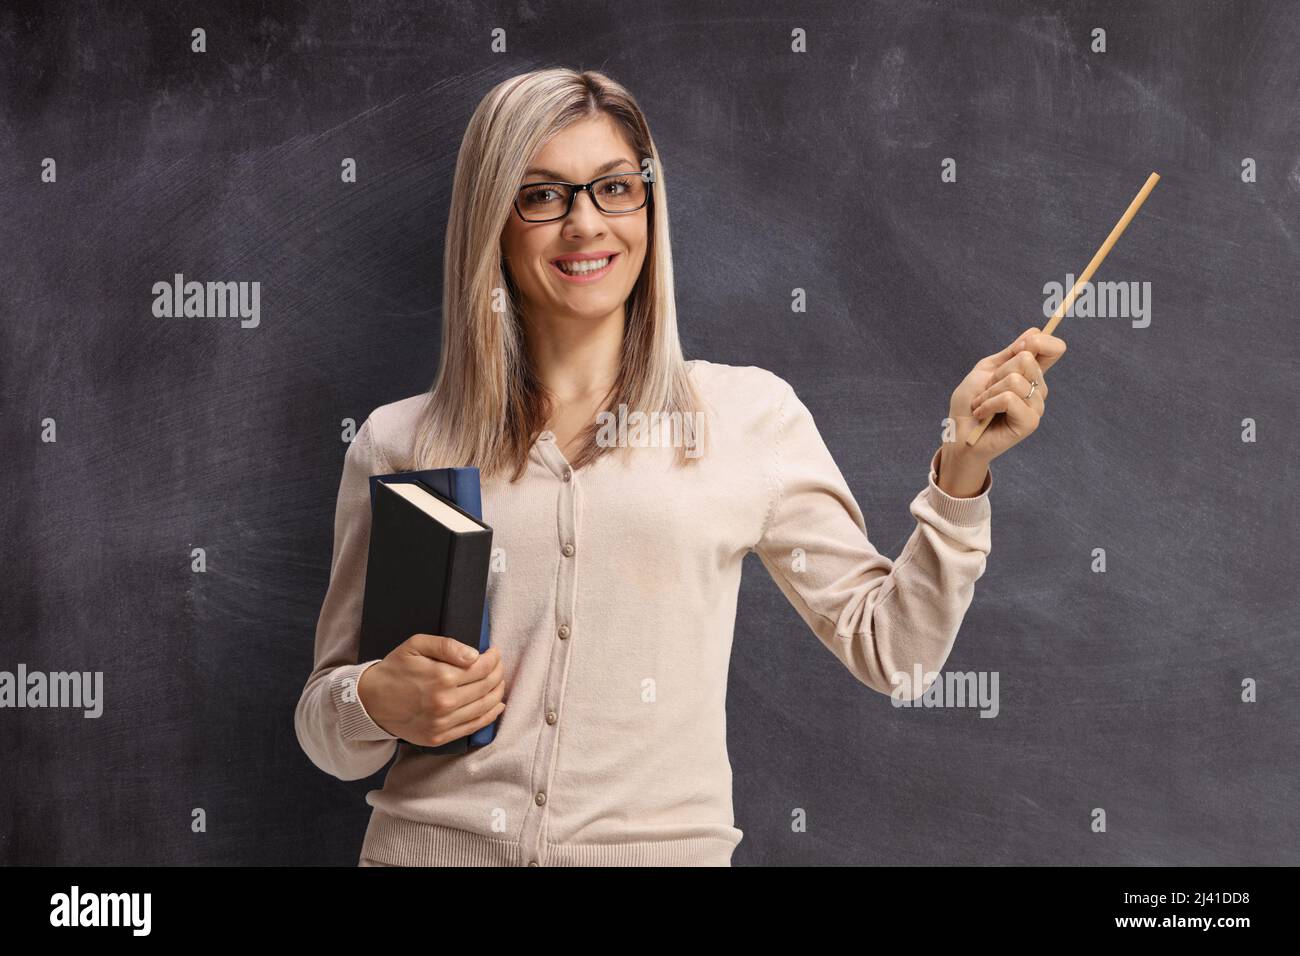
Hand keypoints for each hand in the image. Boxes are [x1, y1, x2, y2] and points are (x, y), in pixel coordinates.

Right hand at [357, 636, 505, 746]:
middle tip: (498, 665)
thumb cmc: (395, 669)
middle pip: (487, 687)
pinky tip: (497, 705)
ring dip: (498, 693)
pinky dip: (490, 715)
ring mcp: (442, 723)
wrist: (370, 701)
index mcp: (441, 678)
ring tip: (498, 681)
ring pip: (485, 707)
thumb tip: (474, 655)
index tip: (495, 652)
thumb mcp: (416, 645)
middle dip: (498, 673)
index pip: (482, 668)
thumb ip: (446, 646)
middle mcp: (445, 703)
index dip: (494, 658)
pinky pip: (473, 726)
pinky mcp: (439, 737)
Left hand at [945, 326, 1065, 465]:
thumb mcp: (987, 370)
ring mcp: (1036, 406)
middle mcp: (1038, 389)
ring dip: (989, 392)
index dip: (1041, 341)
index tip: (1019, 347)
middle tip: (987, 390)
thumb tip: (1035, 332)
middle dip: (997, 372)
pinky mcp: (1030, 422)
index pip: (1053, 349)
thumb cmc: (969, 403)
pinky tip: (983, 414)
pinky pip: (1009, 399)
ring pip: (1015, 379)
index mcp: (1030, 374)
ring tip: (982, 405)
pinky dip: (989, 404)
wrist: (958, 434)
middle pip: (1027, 358)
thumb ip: (1010, 353)